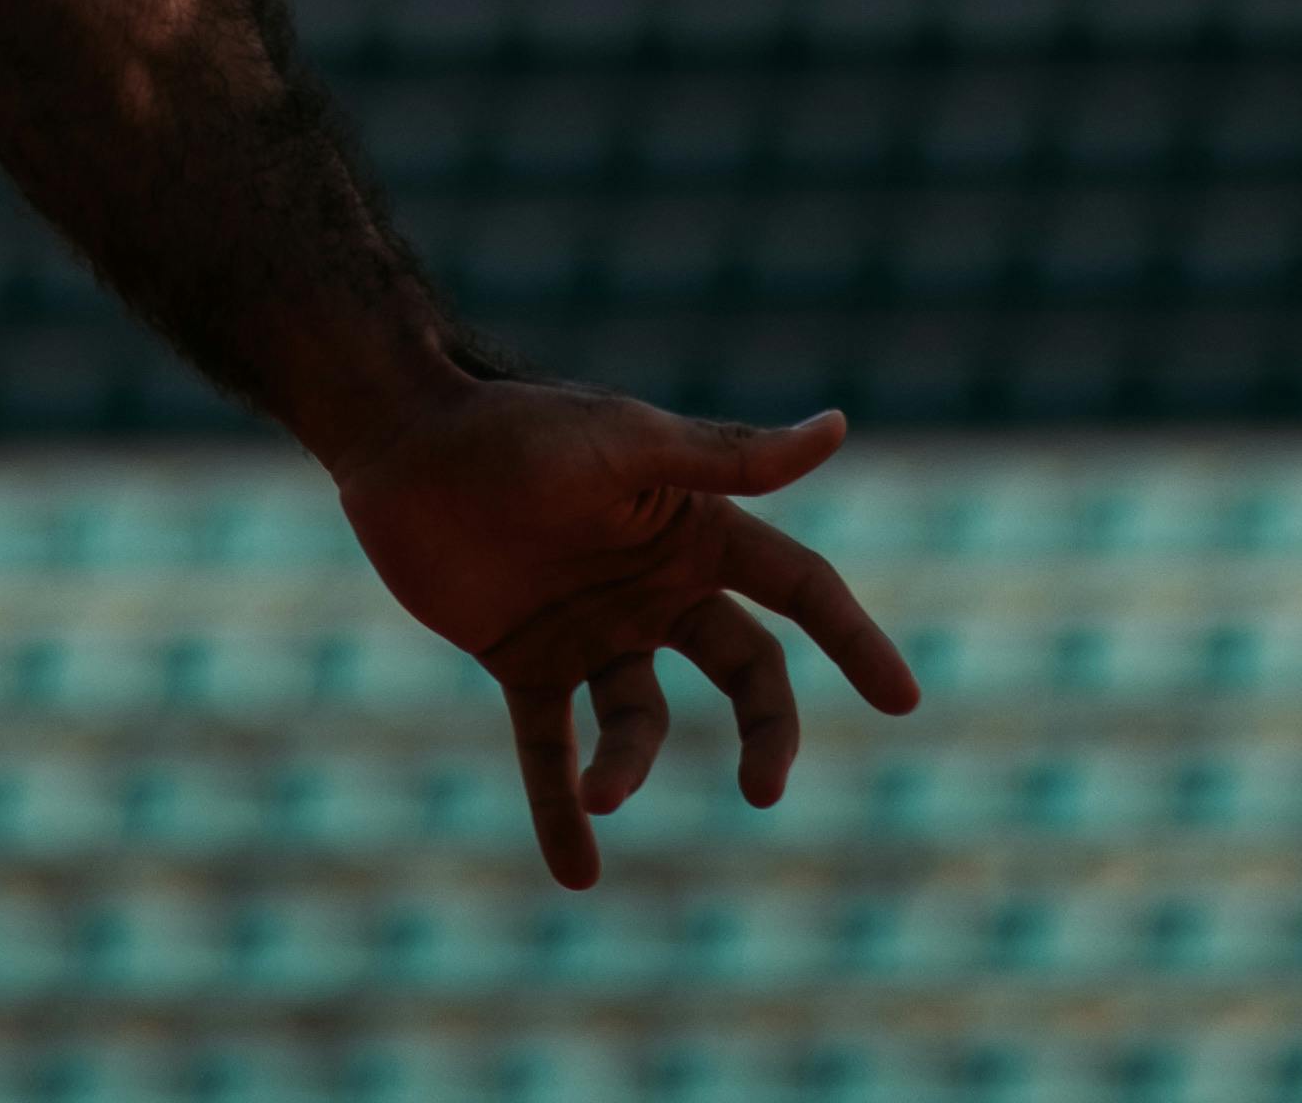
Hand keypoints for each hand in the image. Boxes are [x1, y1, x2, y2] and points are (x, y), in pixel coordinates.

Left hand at [330, 372, 919, 892]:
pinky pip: (552, 752)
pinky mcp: (524, 662)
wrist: (397, 441)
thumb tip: (838, 428)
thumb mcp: (624, 445)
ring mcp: (591, 629)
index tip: (905, 700)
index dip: (852, 638)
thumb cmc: (515, 428)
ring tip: (605, 793)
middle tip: (762, 788)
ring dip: (630, 769)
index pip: (797, 589)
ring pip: (643, 724)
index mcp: (690, 526)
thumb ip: (726, 456)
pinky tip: (578, 872)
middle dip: (769, 733)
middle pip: (744, 671)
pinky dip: (562, 812)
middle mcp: (652, 584)